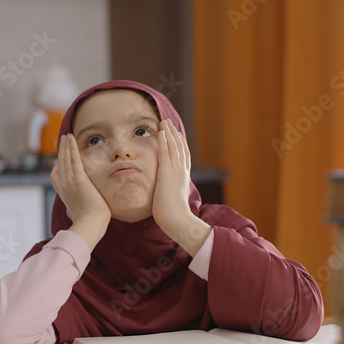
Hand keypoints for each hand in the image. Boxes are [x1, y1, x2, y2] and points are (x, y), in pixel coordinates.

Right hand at [50, 134, 110, 250]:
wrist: (90, 224)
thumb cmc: (88, 222)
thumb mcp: (77, 213)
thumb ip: (75, 208)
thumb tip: (73, 212)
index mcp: (64, 194)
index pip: (56, 175)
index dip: (58, 165)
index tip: (61, 157)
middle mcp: (64, 186)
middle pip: (60, 164)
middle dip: (61, 151)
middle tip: (62, 140)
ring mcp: (69, 182)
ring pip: (65, 159)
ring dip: (66, 146)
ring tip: (67, 136)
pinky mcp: (79, 179)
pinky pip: (74, 159)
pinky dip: (71, 148)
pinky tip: (71, 139)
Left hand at [152, 119, 210, 254]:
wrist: (178, 221)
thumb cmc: (173, 216)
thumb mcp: (173, 201)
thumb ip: (171, 194)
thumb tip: (167, 194)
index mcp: (183, 178)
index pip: (183, 157)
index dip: (180, 145)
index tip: (176, 135)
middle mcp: (182, 172)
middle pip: (180, 148)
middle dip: (175, 134)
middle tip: (169, 123)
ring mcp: (176, 172)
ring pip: (174, 147)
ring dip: (169, 133)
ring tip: (164, 122)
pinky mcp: (168, 174)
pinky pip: (166, 153)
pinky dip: (164, 141)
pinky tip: (160, 132)